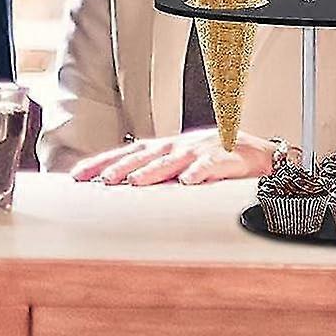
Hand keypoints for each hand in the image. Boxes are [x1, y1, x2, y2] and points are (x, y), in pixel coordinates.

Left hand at [71, 129, 285, 185]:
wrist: (257, 153)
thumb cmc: (212, 160)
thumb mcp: (179, 166)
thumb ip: (154, 174)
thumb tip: (119, 190)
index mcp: (163, 148)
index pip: (126, 153)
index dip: (102, 162)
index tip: (77, 176)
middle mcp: (177, 146)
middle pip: (143, 155)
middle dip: (120, 167)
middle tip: (100, 181)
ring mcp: (200, 150)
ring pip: (172, 160)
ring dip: (153, 171)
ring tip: (134, 182)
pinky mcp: (225, 157)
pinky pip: (210, 165)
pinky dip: (199, 172)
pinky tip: (187, 182)